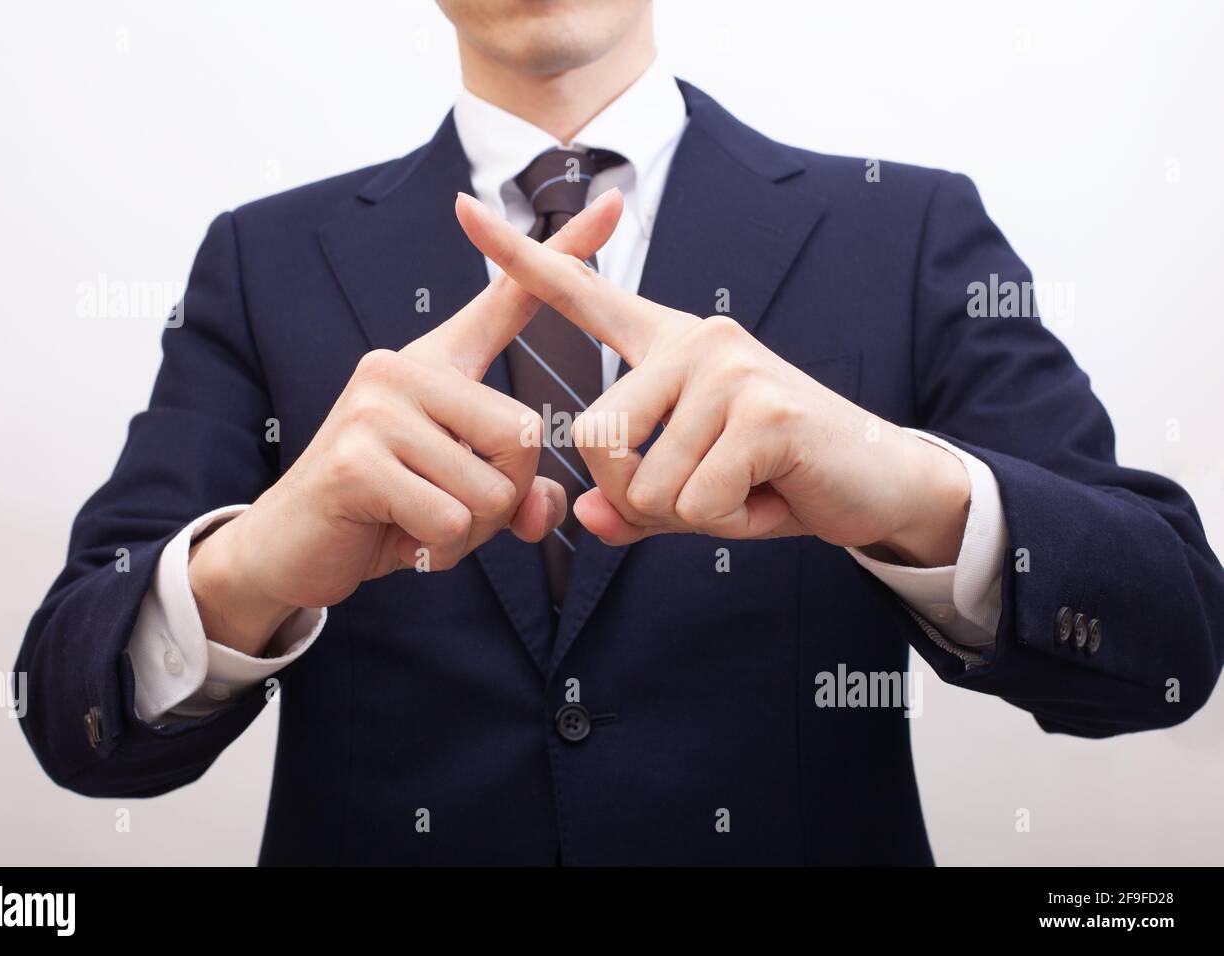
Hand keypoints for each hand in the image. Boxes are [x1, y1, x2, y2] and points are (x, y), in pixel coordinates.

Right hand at [190, 189, 626, 655]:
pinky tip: (394, 537)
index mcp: (436, 364)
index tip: (613, 200)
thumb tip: (547, 512)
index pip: (508, 299)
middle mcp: (404, 367)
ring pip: (491, 490)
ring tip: (415, 523)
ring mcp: (376, 407)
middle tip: (447, 510)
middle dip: (503, 498)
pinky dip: (436, 549)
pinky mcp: (358, 459)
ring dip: (467, 532)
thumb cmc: (383, 512)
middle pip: (522, 437)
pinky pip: (451, 520)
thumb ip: (514, 494)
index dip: (562, 253)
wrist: (289, 548)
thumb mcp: (460, 497)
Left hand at [455, 193, 969, 564]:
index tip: (463, 207)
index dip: (521, 258)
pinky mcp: (763, 409)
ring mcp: (730, 367)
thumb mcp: (695, 491)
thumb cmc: (777, 477)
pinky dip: (729, 521)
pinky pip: (697, 502)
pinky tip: (771, 492)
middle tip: (709, 491)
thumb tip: (588, 520)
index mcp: (669, 344)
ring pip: (646, 484)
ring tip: (748, 485)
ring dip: (694, 514)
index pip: (584, 295)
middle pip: (598, 440)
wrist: (875, 483)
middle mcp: (695, 339)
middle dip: (641, 497)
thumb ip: (635, 503)